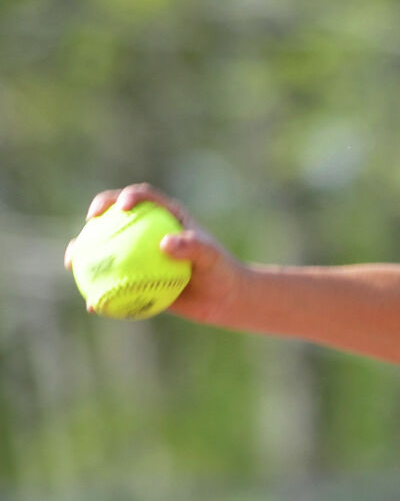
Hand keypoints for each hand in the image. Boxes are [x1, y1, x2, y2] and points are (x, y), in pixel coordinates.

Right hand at [66, 183, 248, 322]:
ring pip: (106, 250)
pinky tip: (93, 305)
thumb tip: (164, 244)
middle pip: (115, 217)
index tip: (124, 207)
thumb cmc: (222, 272)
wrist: (226, 299)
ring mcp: (140, 255)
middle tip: (89, 225)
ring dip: (83, 253)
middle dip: (95, 215)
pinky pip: (114, 283)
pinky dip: (101, 292)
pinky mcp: (137, 278)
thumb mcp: (212, 258)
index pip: (144, 198)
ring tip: (72, 262)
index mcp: (166, 217)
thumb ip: (193, 247)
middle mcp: (149, 232)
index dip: (129, 196)